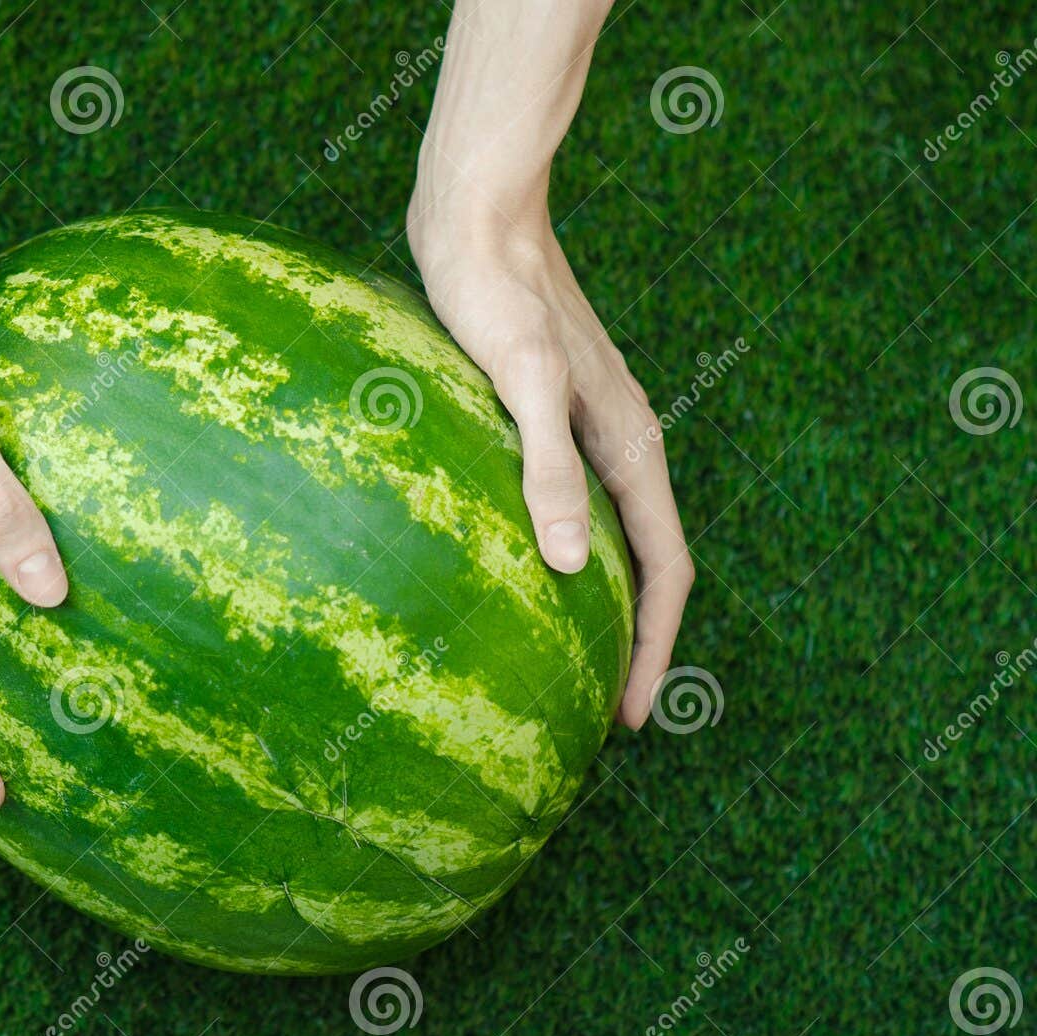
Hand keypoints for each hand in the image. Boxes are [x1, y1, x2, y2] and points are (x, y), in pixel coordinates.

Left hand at [409, 194, 692, 728]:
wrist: (478, 213)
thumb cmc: (495, 289)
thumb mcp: (520, 377)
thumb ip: (546, 465)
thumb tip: (568, 565)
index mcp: (629, 442)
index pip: (665, 569)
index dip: (653, 646)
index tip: (633, 715)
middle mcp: (618, 441)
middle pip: (645, 560)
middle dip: (633, 637)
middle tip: (602, 706)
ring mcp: (582, 427)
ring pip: (607, 532)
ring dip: (598, 596)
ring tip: (567, 655)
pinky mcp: (541, 412)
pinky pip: (565, 499)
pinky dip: (557, 547)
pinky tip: (511, 566)